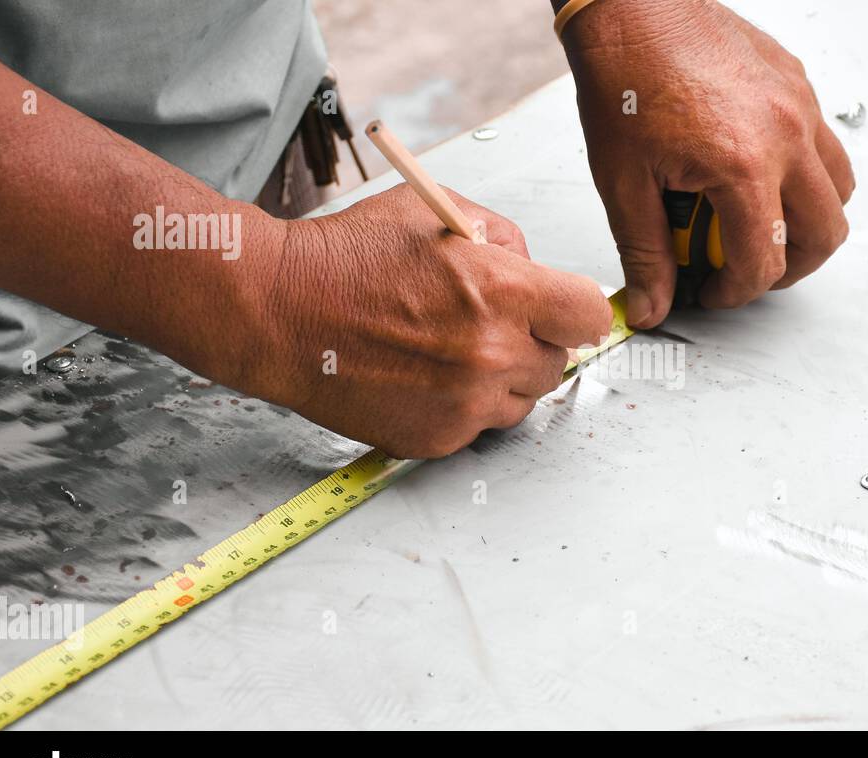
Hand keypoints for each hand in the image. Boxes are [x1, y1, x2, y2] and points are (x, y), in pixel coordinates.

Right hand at [204, 185, 612, 457]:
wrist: (279, 310)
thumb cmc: (350, 256)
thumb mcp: (439, 211)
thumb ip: (504, 239)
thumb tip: (534, 269)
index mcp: (502, 291)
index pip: (588, 316)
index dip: (575, 310)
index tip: (562, 312)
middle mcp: (491, 354)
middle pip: (556, 363)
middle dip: (531, 342)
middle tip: (486, 323)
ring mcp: (465, 403)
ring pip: (522, 401)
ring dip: (501, 379)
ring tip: (450, 349)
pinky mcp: (437, 438)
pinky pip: (477, 427)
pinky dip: (462, 406)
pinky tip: (423, 375)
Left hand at [560, 0, 854, 326]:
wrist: (633, 8)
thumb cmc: (625, 78)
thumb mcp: (623, 182)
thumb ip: (645, 253)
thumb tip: (652, 305)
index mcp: (742, 164)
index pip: (765, 261)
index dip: (736, 292)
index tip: (711, 290)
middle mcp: (785, 134)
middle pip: (825, 233)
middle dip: (788, 266)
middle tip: (747, 269)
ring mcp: (799, 105)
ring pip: (840, 188)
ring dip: (807, 221)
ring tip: (758, 225)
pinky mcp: (798, 84)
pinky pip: (824, 144)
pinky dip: (801, 172)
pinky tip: (752, 171)